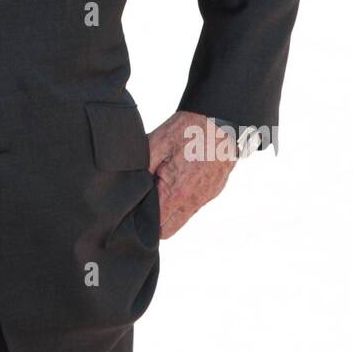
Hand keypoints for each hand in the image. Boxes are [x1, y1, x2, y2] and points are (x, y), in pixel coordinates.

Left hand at [147, 109, 236, 239]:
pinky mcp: (213, 190)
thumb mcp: (156, 144)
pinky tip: (178, 178)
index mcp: (177, 193)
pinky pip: (194, 204)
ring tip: (162, 184)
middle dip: (155, 221)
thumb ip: (142, 169)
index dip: (142, 219)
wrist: (221, 121)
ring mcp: (206, 197)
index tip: (135, 206)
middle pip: (168, 230)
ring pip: (182, 218)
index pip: (156, 227)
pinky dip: (183, 199)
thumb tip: (130, 187)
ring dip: (169, 209)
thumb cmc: (189, 131)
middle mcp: (193, 201)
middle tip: (146, 199)